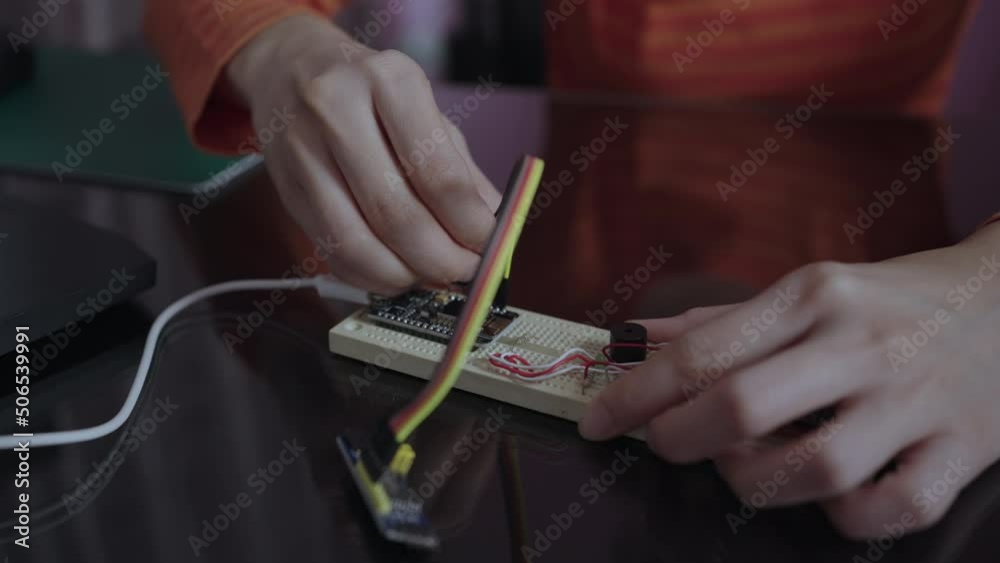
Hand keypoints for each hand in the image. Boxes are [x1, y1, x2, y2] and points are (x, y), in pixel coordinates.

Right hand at [226, 15, 498, 293]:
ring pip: (356, 242)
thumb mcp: (426, 111)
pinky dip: (369, 276)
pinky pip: (331, 250)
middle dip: (439, 259)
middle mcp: (338, 110)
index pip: (438, 174)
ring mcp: (304, 150)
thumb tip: (494, 230)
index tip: (488, 246)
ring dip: (403, 275)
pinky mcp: (286, 187)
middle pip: (396, 215)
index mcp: (390, 82)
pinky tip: (395, 274)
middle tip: (464, 272)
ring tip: (431, 276)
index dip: (469, 225)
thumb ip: (461, 170)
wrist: (290, 68)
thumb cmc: (372, 94)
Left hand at [580, 227, 999, 537]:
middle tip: (664, 443)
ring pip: (814, 470)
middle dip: (680, 438)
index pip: (704, 352)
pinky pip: (888, 510)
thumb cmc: (890, 300)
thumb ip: (721, 323)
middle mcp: (862, 345)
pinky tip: (828, 489)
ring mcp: (917, 402)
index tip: (596, 421)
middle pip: (745, 408)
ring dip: (755, 481)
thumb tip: (637, 342)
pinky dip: (843, 513)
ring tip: (745, 463)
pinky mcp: (964, 451)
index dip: (636, 395)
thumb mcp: (809, 290)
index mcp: (815, 296)